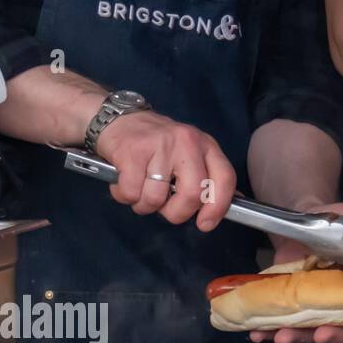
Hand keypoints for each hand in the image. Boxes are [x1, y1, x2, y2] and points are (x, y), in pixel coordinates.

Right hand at [94, 110, 235, 231]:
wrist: (118, 119)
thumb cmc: (154, 143)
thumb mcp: (187, 153)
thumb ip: (204, 177)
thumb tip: (220, 209)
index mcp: (204, 144)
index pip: (224, 179)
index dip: (217, 207)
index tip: (204, 224)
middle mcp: (186, 142)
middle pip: (192, 195)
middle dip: (176, 213)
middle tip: (164, 208)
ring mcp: (158, 146)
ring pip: (156, 198)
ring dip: (144, 205)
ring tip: (139, 192)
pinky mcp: (131, 152)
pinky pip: (131, 192)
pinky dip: (124, 196)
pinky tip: (123, 184)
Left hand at [249, 201, 342, 342]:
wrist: (300, 222)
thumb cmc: (332, 221)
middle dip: (329, 335)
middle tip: (316, 336)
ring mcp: (319, 306)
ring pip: (312, 329)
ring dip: (297, 336)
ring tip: (279, 337)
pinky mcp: (294, 305)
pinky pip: (285, 322)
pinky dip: (271, 329)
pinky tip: (257, 333)